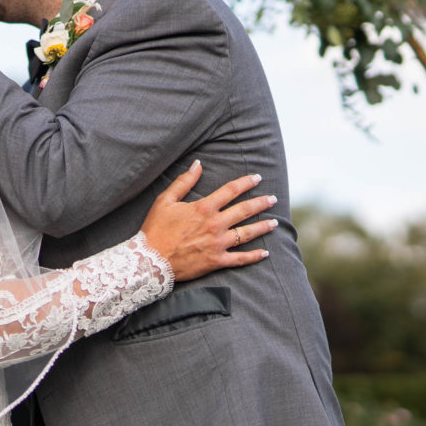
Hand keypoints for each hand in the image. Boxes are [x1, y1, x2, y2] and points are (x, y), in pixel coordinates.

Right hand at [140, 160, 278, 281]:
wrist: (151, 260)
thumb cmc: (155, 229)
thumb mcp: (165, 200)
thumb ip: (184, 182)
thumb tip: (198, 164)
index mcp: (204, 208)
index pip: (231, 190)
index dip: (246, 182)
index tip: (257, 178)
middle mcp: (215, 225)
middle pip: (244, 211)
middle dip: (261, 203)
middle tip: (273, 198)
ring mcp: (218, 244)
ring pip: (247, 234)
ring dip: (263, 226)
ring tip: (275, 222)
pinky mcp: (216, 261)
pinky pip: (240, 259)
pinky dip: (254, 256)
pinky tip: (265, 253)